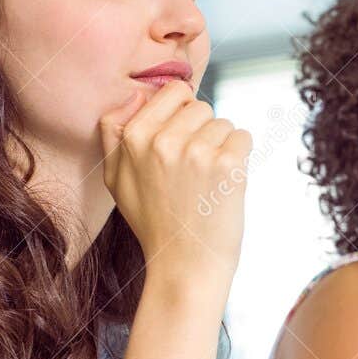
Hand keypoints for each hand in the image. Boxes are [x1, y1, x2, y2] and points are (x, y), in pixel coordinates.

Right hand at [98, 80, 251, 289]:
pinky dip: (240, 158)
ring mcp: (197, 151)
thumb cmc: (154, 224)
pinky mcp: (227, 164)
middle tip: (194, 171)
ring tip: (207, 182)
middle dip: (202, 133)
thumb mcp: (116, 181)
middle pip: (201, 107)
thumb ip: (114, 134)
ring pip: (224, 124)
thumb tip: (134, 95)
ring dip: (222, 148)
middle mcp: (163, 140)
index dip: (183, 113)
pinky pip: (243, 138)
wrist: (185, 266)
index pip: (174, 91)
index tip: (183, 140)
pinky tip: (224, 184)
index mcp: (134, 138)